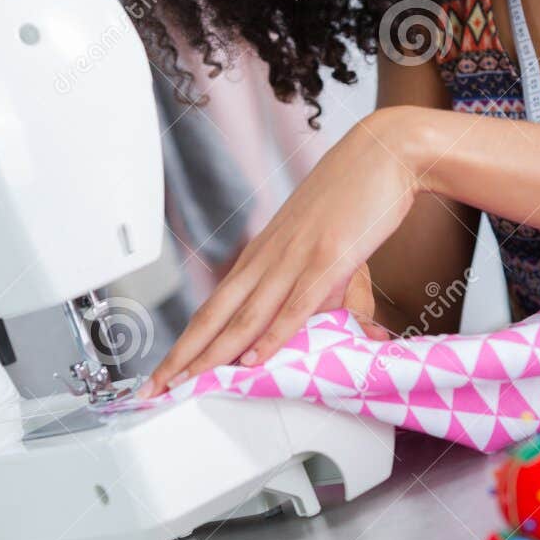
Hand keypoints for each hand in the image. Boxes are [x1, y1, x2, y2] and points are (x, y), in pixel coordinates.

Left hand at [141, 108, 421, 393]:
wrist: (385, 151)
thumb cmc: (356, 195)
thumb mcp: (327, 249)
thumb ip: (325, 292)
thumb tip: (330, 327)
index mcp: (264, 254)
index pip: (214, 306)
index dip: (187, 341)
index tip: (166, 370)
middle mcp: (269, 257)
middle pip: (214, 316)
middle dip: (183, 356)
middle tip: (155, 388)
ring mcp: (295, 258)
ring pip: (245, 316)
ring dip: (214, 354)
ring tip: (188, 384)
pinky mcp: (328, 258)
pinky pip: (295, 304)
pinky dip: (273, 335)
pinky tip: (254, 359)